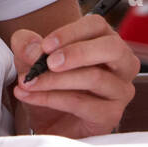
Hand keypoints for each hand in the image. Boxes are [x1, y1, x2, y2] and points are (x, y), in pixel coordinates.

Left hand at [9, 15, 137, 137]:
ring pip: (95, 77)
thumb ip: (27, 46)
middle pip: (111, 48)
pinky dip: (50, 98)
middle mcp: (120, 64)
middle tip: (48, 62)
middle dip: (77, 53)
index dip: (70, 32)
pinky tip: (28, 96)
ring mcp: (119, 90)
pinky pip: (82, 103)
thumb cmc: (48, 81)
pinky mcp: (111, 114)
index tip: (45, 45)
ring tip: (27, 82)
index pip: (97, 25)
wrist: (50, 120)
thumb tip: (34, 51)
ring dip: (55, 80)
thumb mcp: (29, 58)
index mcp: (103, 41)